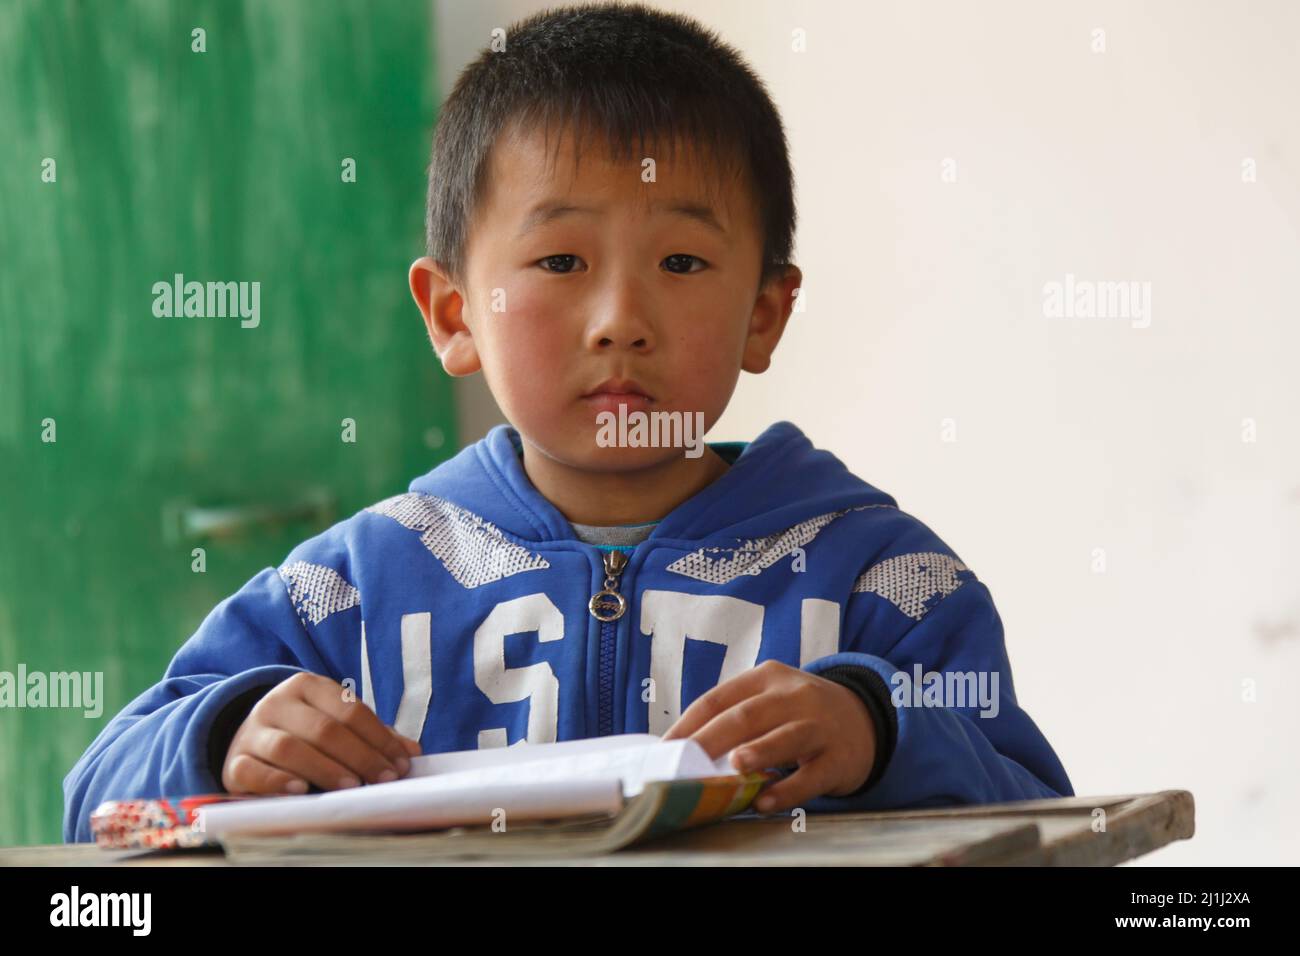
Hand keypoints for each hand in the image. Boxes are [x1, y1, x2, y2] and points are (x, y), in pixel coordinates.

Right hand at [221, 672, 421, 794]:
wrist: (246, 737)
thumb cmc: (304, 732)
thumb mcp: (335, 724)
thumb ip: (372, 736)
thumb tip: (411, 752)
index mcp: (308, 686)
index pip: (350, 710)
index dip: (378, 739)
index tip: (400, 765)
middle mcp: (278, 703)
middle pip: (324, 729)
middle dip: (358, 756)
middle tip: (381, 780)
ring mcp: (252, 732)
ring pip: (289, 748)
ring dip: (324, 769)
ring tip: (350, 787)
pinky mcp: (234, 761)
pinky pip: (253, 771)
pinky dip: (277, 782)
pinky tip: (301, 791)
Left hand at [661, 659, 875, 812]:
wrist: (865, 720)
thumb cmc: (799, 714)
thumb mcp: (771, 699)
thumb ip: (735, 717)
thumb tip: (682, 750)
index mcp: (766, 677)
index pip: (719, 698)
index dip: (688, 723)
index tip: (664, 750)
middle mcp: (793, 696)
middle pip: (747, 715)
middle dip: (712, 739)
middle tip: (684, 762)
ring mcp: (819, 725)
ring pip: (786, 737)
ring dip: (759, 751)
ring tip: (734, 766)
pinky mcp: (839, 758)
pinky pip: (811, 775)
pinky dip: (787, 789)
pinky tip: (765, 801)